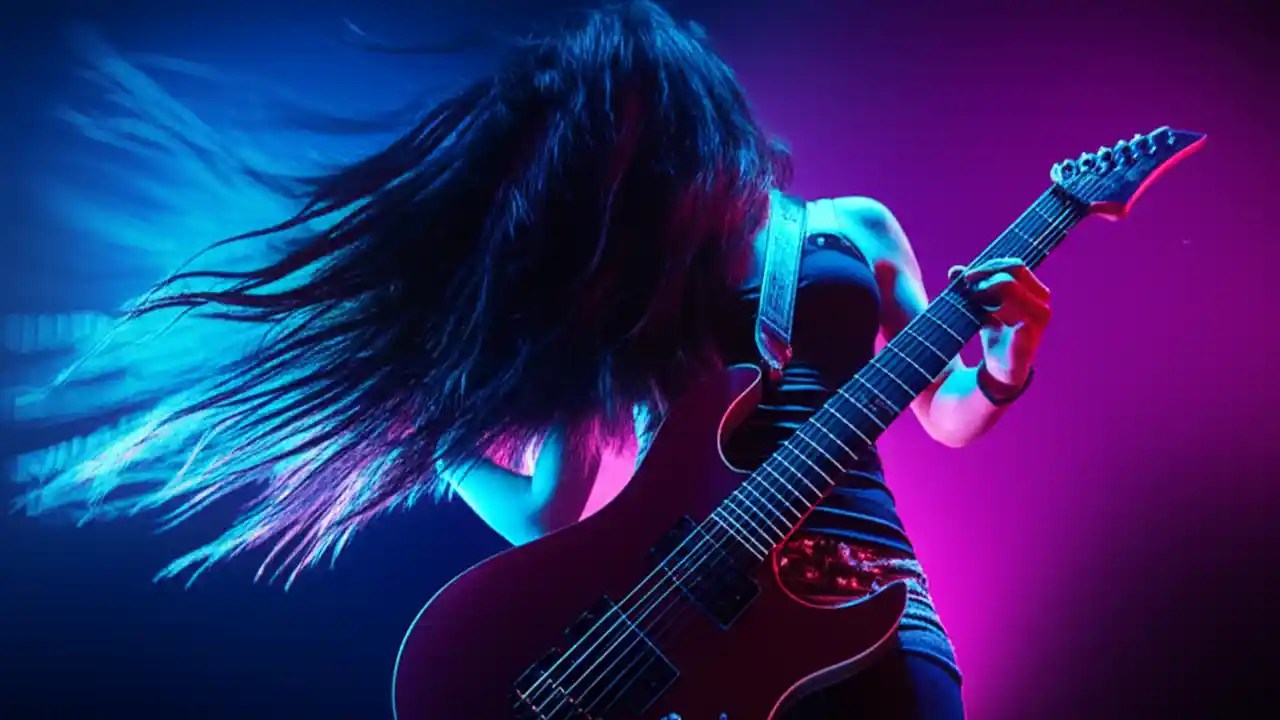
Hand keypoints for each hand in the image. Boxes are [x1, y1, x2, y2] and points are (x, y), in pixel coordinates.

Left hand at [948, 258, 1049, 387]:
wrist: (1000, 370)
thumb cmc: (994, 333)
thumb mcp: (981, 306)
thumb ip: (972, 287)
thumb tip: (954, 270)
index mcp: (1034, 291)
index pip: (1015, 265)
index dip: (990, 265)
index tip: (966, 276)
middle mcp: (1041, 301)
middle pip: (1015, 270)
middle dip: (987, 273)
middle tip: (967, 285)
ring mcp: (1038, 317)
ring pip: (1010, 287)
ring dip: (985, 289)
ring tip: (972, 300)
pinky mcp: (1030, 334)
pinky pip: (1009, 311)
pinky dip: (990, 311)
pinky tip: (981, 318)